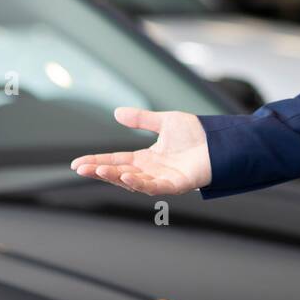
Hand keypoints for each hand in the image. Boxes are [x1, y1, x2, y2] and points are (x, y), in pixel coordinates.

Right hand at [70, 107, 211, 195]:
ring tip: (99, 170)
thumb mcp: (165, 122)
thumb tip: (116, 113)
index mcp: (147, 158)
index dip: (97, 162)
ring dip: (116, 177)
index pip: (116, 160)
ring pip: (134, 182)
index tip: (77, 163)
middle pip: (120, 173)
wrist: (222, 140)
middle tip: (81, 168)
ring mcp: (163, 179)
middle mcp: (152, 171)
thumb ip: (141, 119)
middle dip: (100, 171)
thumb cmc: (198, 134)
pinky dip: (141, 183)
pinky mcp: (177, 184)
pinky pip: (156, 186)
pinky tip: (128, 177)